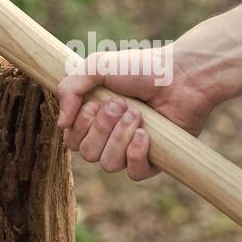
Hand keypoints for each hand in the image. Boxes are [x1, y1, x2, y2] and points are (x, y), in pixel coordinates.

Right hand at [56, 45, 216, 179]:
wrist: (181, 76)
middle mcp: (109, 137)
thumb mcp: (97, 67)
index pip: (72, 140)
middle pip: (88, 154)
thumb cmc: (141, 68)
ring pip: (108, 164)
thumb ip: (69, 89)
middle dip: (103, 127)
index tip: (97, 103)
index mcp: (94, 118)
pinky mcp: (153, 160)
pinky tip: (145, 134)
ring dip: (121, 137)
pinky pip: (134, 174)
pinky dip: (136, 153)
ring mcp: (131, 150)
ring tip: (138, 114)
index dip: (81, 126)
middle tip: (123, 104)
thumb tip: (61, 124)